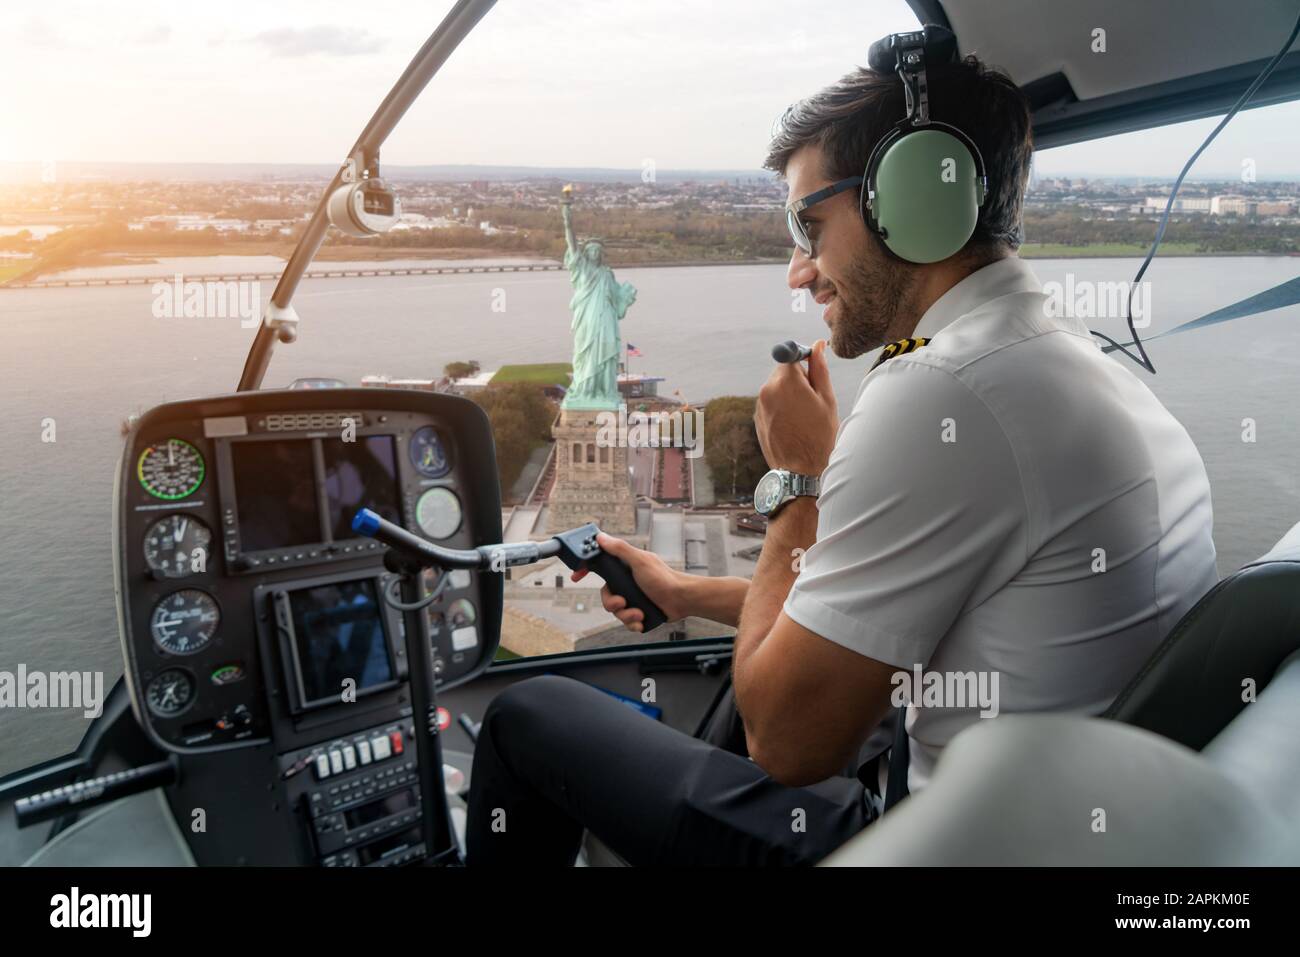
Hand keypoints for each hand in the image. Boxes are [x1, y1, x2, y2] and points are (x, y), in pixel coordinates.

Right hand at [570, 532, 689, 632]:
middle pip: (605, 595)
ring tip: (639, 613)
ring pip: (615, 611)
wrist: (682, 600)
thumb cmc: (664, 578)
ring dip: (626, 615)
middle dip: (612, 602)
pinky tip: (642, 619)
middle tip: (622, 603)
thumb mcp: (639, 561)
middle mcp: (627, 582)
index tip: (576, 576)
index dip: (586, 569)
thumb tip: (601, 537)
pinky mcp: (638, 612)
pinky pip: (626, 621)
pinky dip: (633, 623)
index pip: (600, 566)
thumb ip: (620, 549)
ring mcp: (633, 597)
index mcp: (625, 567)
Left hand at [754, 338, 836, 474]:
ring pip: (776, 388)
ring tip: (803, 417)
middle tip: (812, 401)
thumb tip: (817, 345)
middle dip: (797, 380)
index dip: (804, 361)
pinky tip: (793, 425)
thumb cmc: (819, 436)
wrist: (800, 471)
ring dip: (788, 394)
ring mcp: (760, 405)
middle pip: (782, 371)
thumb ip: (820, 369)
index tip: (812, 373)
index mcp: (786, 381)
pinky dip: (781, 408)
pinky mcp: (757, 418)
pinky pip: (770, 403)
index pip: (791, 355)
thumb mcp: (827, 400)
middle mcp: (767, 390)